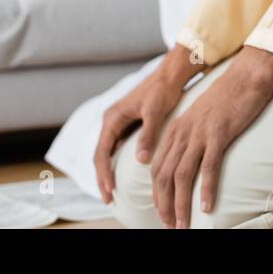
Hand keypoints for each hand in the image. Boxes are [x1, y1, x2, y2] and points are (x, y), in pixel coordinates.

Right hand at [93, 54, 194, 204]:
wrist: (170, 74)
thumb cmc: (162, 90)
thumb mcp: (155, 111)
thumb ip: (148, 135)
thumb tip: (141, 160)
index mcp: (113, 118)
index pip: (102, 152)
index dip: (104, 174)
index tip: (110, 191)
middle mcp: (112, 121)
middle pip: (101, 155)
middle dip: (103, 177)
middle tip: (109, 199)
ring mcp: (119, 122)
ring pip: (109, 151)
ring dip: (109, 171)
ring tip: (113, 191)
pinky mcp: (129, 123)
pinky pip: (119, 146)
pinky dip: (118, 161)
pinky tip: (124, 174)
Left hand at [149, 47, 272, 227]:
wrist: (246, 76)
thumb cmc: (228, 98)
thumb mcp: (200, 117)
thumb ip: (190, 137)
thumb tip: (189, 160)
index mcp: (175, 130)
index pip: (156, 170)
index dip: (157, 196)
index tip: (163, 214)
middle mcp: (182, 133)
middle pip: (164, 177)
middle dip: (164, 206)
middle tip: (171, 226)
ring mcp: (200, 133)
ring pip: (182, 176)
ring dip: (180, 205)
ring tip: (183, 225)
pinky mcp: (219, 134)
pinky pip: (209, 167)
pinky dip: (207, 189)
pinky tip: (207, 207)